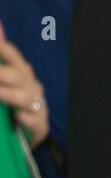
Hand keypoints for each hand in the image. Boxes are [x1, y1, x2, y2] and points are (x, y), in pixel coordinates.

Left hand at [0, 20, 48, 145]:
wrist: (32, 128)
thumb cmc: (15, 97)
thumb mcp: (8, 76)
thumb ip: (5, 55)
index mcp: (21, 71)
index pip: (12, 55)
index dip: (3, 49)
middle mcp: (31, 85)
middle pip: (18, 75)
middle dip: (2, 73)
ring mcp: (37, 105)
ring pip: (25, 98)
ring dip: (10, 95)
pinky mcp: (40, 125)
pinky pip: (35, 121)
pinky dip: (28, 119)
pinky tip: (19, 117)